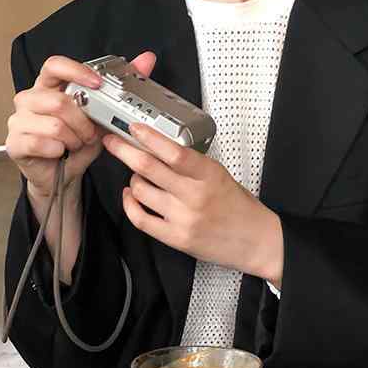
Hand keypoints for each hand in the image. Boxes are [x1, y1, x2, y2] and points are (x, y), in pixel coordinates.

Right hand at [6, 52, 156, 198]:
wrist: (63, 173)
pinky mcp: (14, 142)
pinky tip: (62, 152)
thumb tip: (147, 59)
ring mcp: (19, 120)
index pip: (55, 65)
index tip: (97, 83)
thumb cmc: (80, 138)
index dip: (76, 71)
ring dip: (74, 138)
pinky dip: (60, 149)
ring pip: (54, 124)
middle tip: (92, 132)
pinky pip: (41, 143)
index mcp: (50, 85)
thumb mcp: (106, 112)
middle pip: (58, 100)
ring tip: (78, 143)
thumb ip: (124, 84)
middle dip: (83, 121)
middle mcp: (30, 98)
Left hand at [102, 123, 283, 284]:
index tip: (134, 128)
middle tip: (113, 141)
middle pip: (149, 168)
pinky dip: (130, 204)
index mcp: (209, 174)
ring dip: (132, 178)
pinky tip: (130, 196)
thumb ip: (192, 165)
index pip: (174, 152)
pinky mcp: (175, 238)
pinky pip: (140, 218)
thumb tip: (159, 149)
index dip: (150, 138)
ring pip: (140, 191)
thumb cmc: (239, 205)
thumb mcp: (221, 175)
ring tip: (138, 175)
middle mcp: (194, 195)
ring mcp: (183, 218)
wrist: (255, 240)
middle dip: (125, 151)